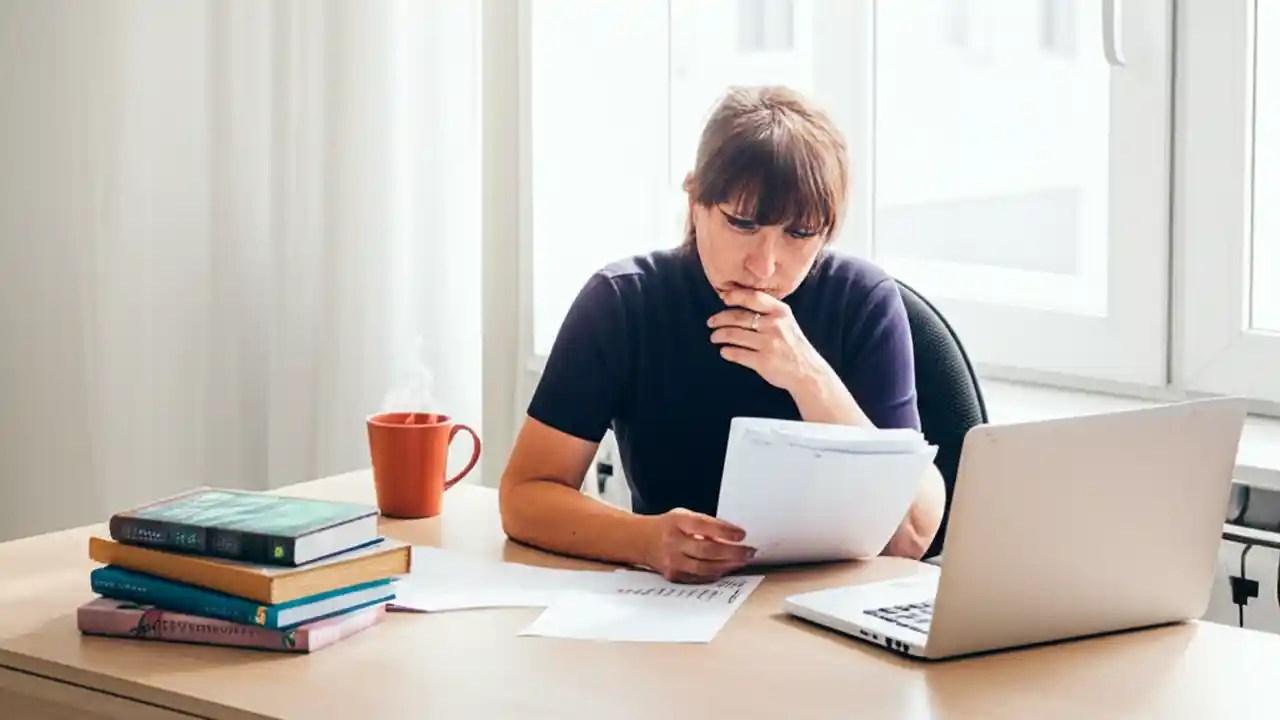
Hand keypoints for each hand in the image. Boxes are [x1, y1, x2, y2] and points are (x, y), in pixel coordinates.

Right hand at [641, 508, 755, 582]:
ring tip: (742, 561)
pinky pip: (698, 577)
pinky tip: (726, 569)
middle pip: (707, 550)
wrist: (641, 540)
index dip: (724, 531)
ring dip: (727, 565)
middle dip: (732, 552)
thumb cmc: (668, 526)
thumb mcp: (684, 516)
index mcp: (677, 522)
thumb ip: (705, 524)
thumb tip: (733, 536)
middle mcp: (673, 542)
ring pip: (704, 567)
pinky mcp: (673, 575)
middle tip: (749, 552)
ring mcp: (672, 561)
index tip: (741, 535)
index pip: (703, 526)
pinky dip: (715, 573)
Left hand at [708, 288, 829, 392]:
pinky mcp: (762, 361)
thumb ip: (768, 311)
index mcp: (780, 312)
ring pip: (733, 335)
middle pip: (738, 317)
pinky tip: (724, 351)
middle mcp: (774, 325)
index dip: (735, 295)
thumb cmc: (793, 345)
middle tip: (711, 322)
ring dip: (719, 335)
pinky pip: (737, 354)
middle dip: (720, 319)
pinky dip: (727, 352)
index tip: (723, 297)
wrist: (807, 371)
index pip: (753, 297)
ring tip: (714, 337)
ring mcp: (768, 344)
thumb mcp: (786, 322)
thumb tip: (739, 301)